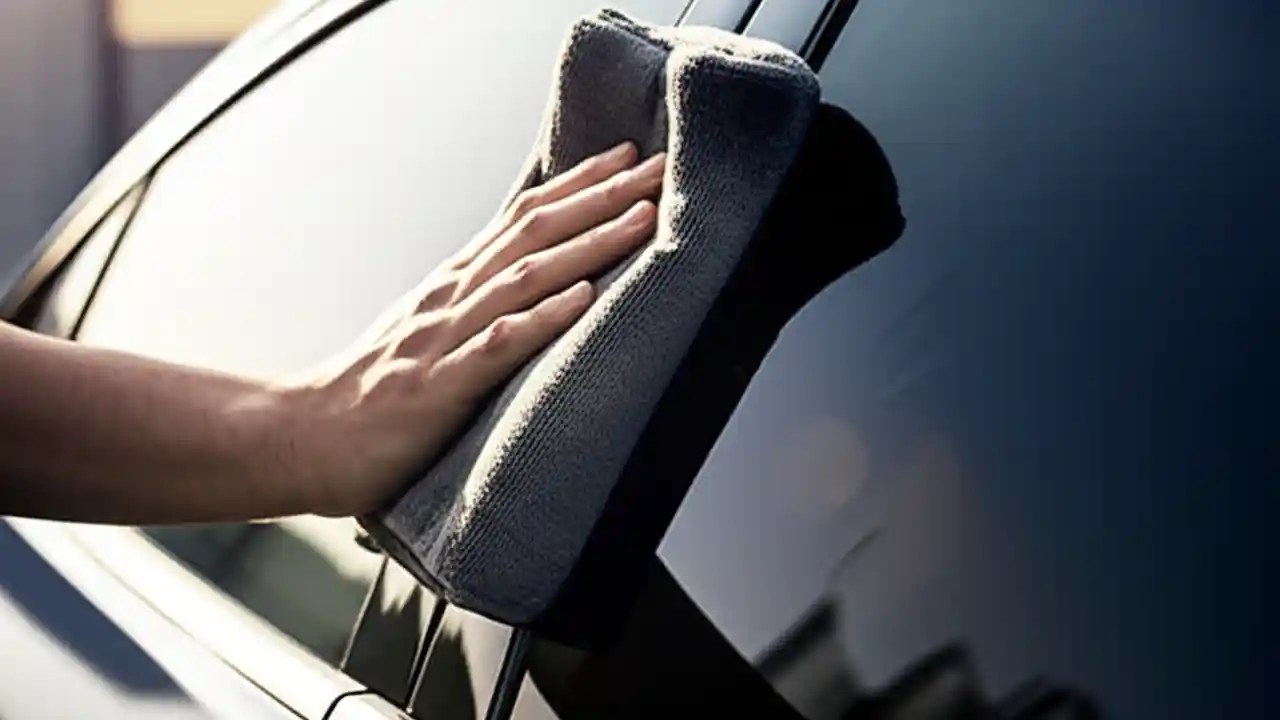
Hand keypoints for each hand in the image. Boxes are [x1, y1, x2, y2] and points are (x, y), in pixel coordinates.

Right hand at [277, 143, 664, 516]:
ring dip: (590, 244)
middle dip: (603, 197)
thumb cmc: (373, 392)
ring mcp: (447, 337)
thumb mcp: (429, 331)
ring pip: (528, 276)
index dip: (579, 184)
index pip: (524, 216)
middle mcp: (454, 296)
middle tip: (659, 167)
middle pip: (537, 231)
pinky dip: (545, 317)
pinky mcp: (441, 385)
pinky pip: (500, 344)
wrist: (303, 437)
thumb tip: (529, 281)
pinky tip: (586, 298)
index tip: (629, 156)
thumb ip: (476, 303)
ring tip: (643, 218)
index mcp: (454, 283)